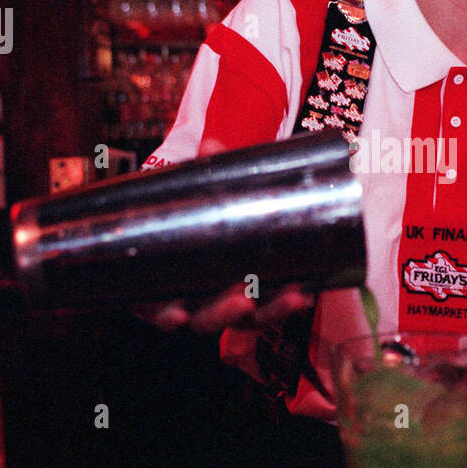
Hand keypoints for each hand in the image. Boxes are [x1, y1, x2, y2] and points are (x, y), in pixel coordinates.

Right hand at [133, 137, 315, 334]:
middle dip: (226, 314)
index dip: (166, 317)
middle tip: (242, 301)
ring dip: (270, 311)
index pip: (160, 311)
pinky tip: (305, 294)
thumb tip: (210, 146)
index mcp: (166, 284)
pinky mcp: (260, 300)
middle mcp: (198, 302)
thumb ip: (201, 175)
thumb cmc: (190, 215)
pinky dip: (288, 304)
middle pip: (208, 321)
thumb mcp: (192, 195)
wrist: (213, 220)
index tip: (175, 314)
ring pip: (248, 320)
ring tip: (291, 297)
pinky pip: (274, 308)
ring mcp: (231, 304)